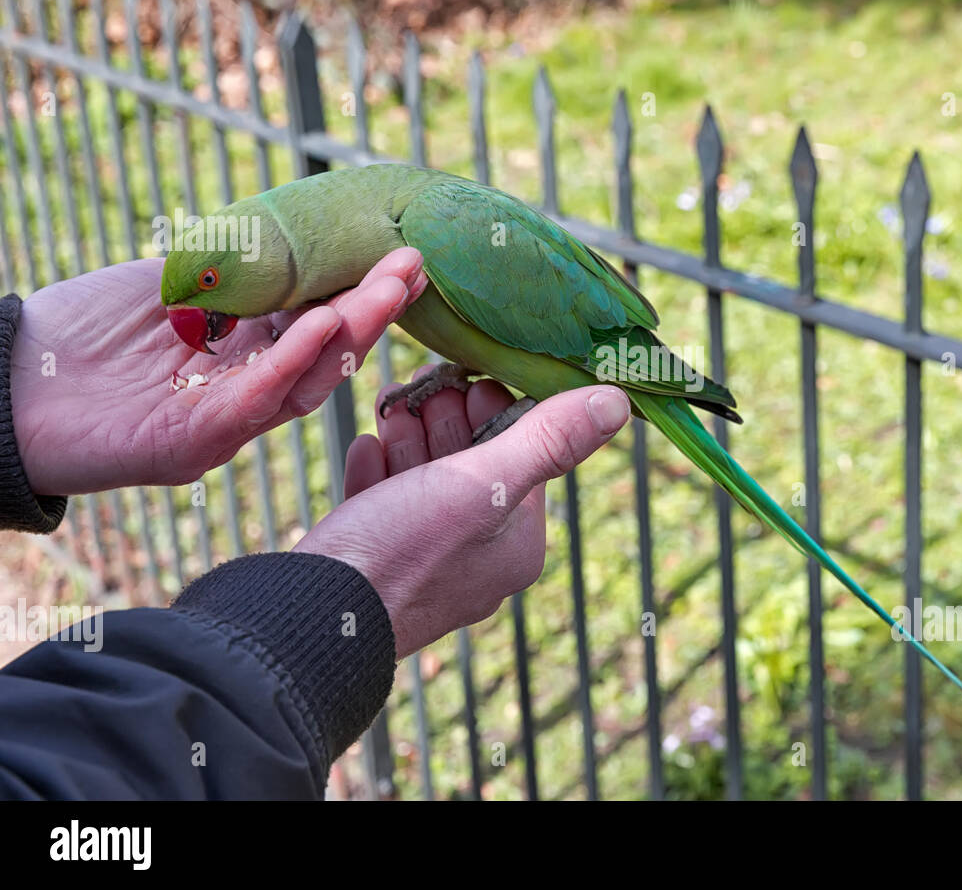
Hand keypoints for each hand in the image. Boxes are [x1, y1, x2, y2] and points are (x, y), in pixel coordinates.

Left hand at [10, 247, 427, 495]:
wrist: (2, 378)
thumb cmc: (79, 331)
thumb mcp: (172, 283)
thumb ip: (235, 273)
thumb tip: (303, 239)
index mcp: (244, 359)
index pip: (317, 326)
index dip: (360, 292)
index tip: (400, 253)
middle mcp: (243, 397)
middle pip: (324, 356)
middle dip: (373, 309)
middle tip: (413, 265)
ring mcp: (220, 426)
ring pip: (302, 383)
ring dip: (348, 333)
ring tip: (386, 286)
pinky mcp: (186, 448)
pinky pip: (251, 405)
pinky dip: (289, 363)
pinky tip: (320, 321)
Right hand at [295, 373, 629, 657]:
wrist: (307, 619)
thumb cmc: (402, 550)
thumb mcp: (483, 482)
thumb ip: (549, 440)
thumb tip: (618, 402)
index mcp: (515, 546)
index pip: (522, 460)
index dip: (497, 411)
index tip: (472, 378)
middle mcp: (475, 561)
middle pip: (470, 468)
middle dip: (447, 422)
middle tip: (426, 386)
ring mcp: (421, 564)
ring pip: (422, 483)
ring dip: (409, 439)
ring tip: (393, 408)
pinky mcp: (373, 562)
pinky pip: (382, 506)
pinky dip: (375, 472)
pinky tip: (365, 446)